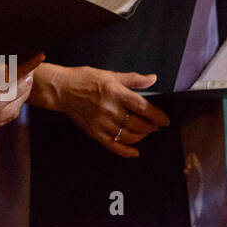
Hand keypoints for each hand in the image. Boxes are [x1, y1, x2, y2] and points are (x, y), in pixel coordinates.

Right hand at [34, 64, 169, 157]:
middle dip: (151, 127)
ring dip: (141, 136)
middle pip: (139, 124)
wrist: (61, 89)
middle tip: (154, 125)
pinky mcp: (94, 132)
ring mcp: (102, 122)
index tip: (165, 120)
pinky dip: (126, 151)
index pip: (143, 107)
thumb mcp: (110, 75)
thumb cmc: (84, 79)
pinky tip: (134, 151)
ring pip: (129, 136)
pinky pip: (114, 146)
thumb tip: (152, 79)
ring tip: (143, 132)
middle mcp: (110, 109)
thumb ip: (133, 79)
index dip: (158, 116)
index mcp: (115, 93)